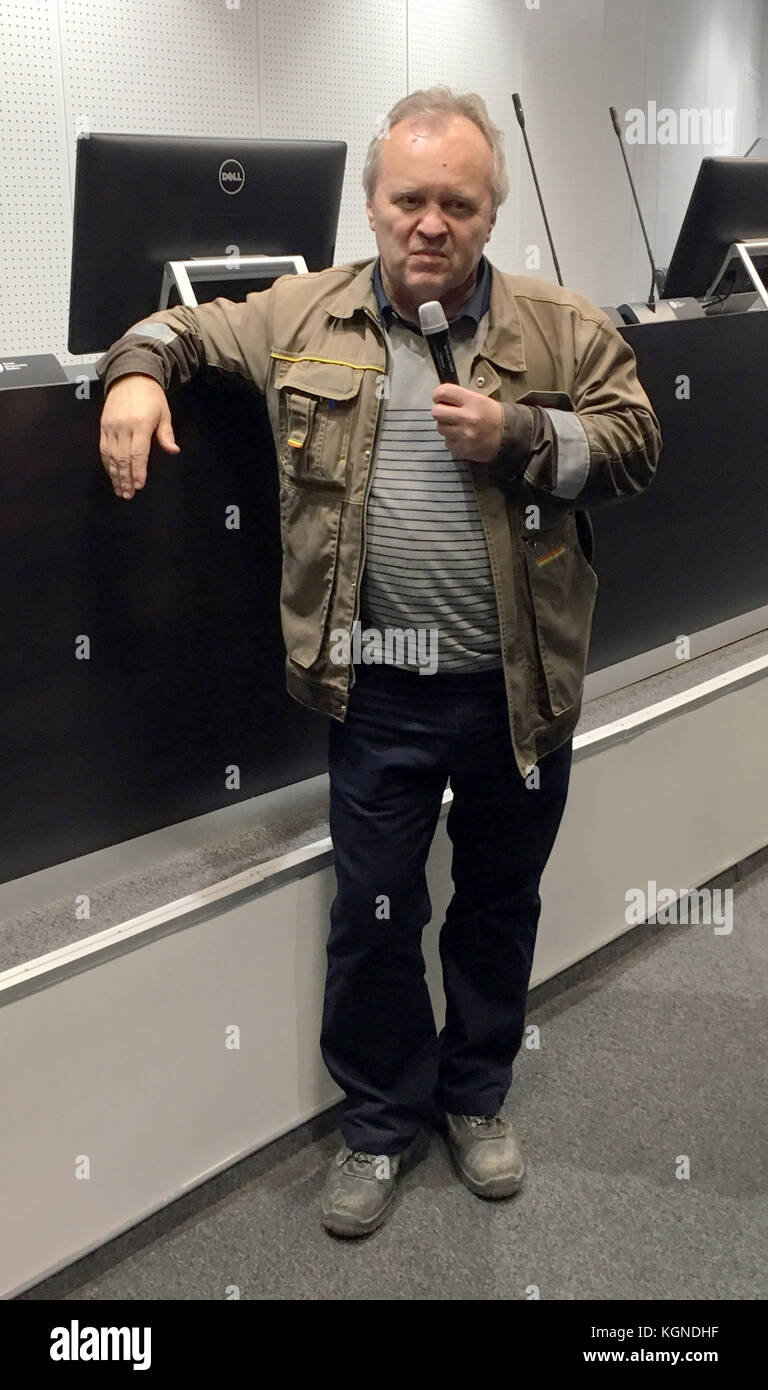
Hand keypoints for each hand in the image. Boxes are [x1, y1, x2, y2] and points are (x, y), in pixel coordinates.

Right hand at [99, 373, 179, 498]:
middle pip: (122, 458)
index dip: (138, 471)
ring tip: (119, 490)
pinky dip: (107, 463)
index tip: (139, 486)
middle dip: (125, 479)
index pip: (138, 453)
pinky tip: (111, 474)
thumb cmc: (151, 397)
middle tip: (128, 495)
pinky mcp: (103, 425)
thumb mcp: (164, 413)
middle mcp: (124, 426)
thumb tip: (173, 451)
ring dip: (115, 475)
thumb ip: (166, 434)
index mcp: (141, 424)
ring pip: (111, 456)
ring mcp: (111, 426)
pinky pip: (103, 448)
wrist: (130, 376)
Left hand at [431, 383, 502, 462]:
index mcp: (473, 402)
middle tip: (448, 413)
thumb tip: (440, 399)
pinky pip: (447, 443)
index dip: (438, 395)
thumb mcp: (480, 400)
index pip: (444, 392)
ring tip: (459, 426)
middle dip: (440, 412)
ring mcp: (464, 435)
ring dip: (446, 427)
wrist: (508, 438)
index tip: (440, 398)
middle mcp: (467, 418)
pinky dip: (452, 440)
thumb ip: (460, 398)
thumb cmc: (493, 416)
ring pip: (440, 428)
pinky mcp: (462, 450)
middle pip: (436, 412)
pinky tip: (463, 437)